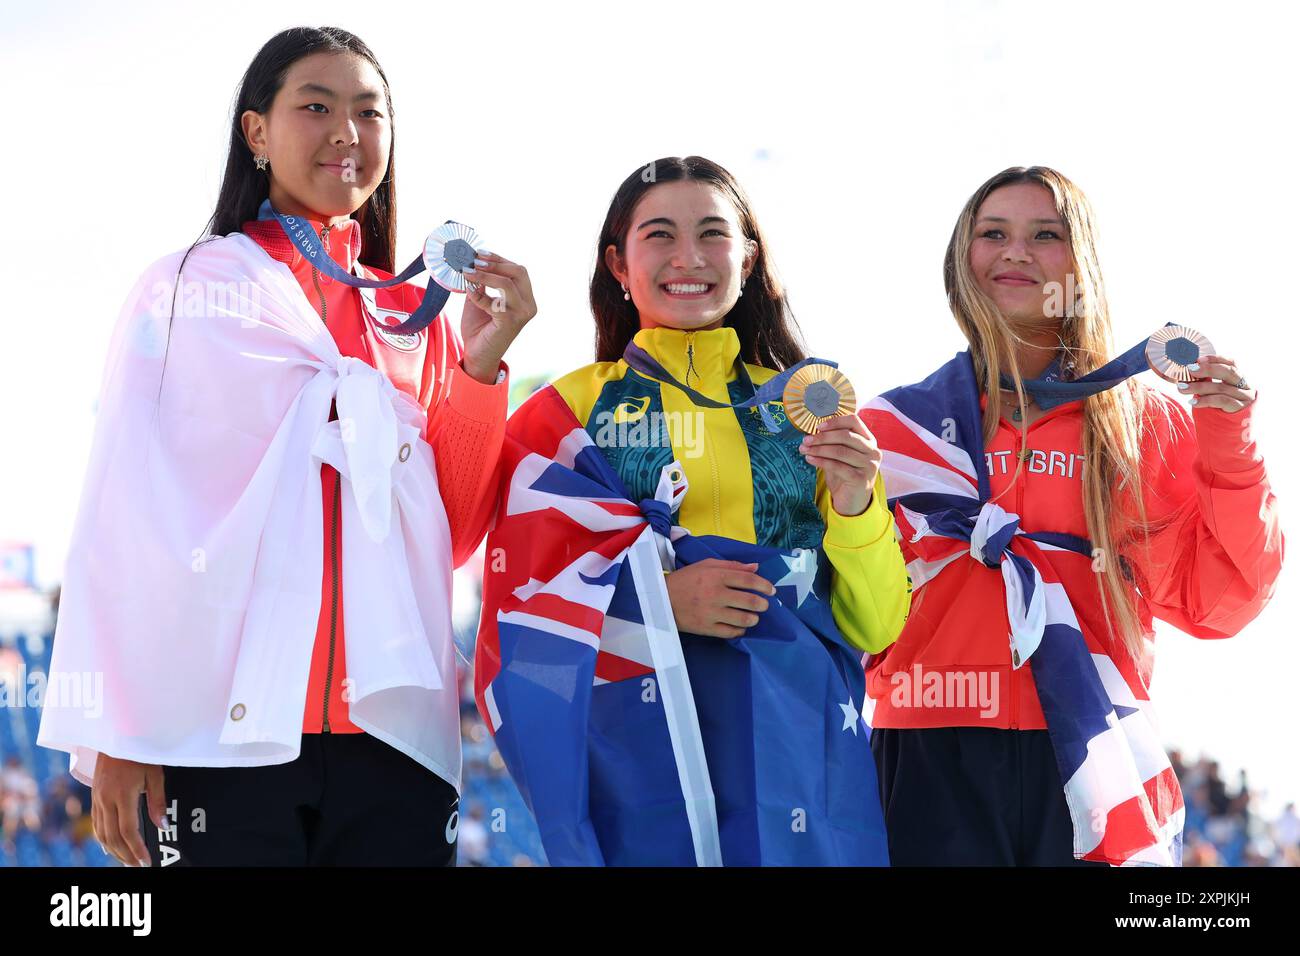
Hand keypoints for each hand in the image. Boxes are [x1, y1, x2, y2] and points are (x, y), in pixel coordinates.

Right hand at [92, 754, 166, 866]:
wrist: (116, 735)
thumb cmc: (141, 752)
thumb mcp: (155, 774)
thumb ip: (157, 801)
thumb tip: (163, 825)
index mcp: (122, 794)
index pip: (128, 831)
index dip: (137, 849)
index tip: (147, 861)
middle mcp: (106, 799)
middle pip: (113, 837)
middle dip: (126, 855)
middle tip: (139, 866)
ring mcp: (97, 799)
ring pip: (102, 833)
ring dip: (114, 851)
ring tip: (128, 861)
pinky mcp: (95, 797)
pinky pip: (97, 824)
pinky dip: (103, 839)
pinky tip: (111, 847)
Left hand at [460, 252, 535, 383]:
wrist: (477, 355)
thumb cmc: (480, 329)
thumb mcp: (479, 299)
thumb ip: (481, 283)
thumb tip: (472, 263)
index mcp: (525, 298)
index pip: (518, 271)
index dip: (499, 259)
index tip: (479, 253)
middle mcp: (528, 305)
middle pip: (518, 272)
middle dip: (495, 263)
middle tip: (474, 261)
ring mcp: (522, 314)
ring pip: (507, 283)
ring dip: (485, 275)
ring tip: (468, 272)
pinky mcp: (510, 322)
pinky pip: (493, 302)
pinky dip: (478, 295)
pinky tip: (467, 291)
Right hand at [664, 559, 775, 638]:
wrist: (660, 599)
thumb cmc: (686, 579)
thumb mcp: (706, 565)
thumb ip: (732, 566)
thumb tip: (756, 567)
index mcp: (716, 576)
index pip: (749, 580)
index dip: (765, 585)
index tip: (771, 591)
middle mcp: (715, 594)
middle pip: (750, 601)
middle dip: (762, 604)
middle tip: (764, 605)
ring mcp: (711, 613)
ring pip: (743, 619)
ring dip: (753, 619)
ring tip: (753, 617)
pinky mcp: (706, 628)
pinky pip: (731, 632)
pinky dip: (740, 630)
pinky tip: (740, 626)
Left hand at [799, 414, 881, 515]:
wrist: (852, 502)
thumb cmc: (845, 475)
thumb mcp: (840, 456)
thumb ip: (833, 443)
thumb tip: (812, 433)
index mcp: (869, 440)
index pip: (854, 421)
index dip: (835, 421)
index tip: (818, 426)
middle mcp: (873, 451)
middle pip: (846, 436)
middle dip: (823, 437)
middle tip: (806, 440)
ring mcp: (869, 465)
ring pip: (840, 451)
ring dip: (819, 449)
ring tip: (804, 449)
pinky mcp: (861, 479)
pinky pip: (837, 466)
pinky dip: (821, 461)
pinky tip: (810, 459)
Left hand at [1176, 354, 1256, 413]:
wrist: (1226, 437)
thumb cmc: (1216, 414)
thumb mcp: (1211, 394)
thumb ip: (1205, 382)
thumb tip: (1187, 371)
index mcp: (1238, 379)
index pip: (1231, 363)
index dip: (1215, 359)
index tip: (1198, 359)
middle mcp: (1245, 386)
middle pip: (1229, 372)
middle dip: (1208, 369)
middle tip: (1189, 370)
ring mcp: (1245, 397)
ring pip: (1221, 388)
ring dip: (1199, 386)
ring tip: (1181, 388)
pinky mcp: (1242, 409)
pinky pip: (1223, 401)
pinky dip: (1206, 400)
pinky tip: (1192, 402)